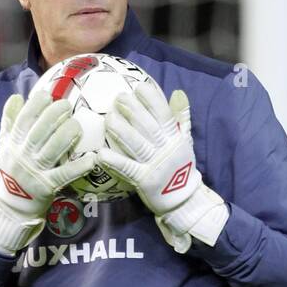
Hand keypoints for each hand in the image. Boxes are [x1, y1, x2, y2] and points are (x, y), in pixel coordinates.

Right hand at [0, 90, 96, 253]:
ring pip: (52, 151)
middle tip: (66, 105)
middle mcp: (23, 157)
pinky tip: (93, 159)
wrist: (13, 205)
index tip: (47, 95)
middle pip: (38, 133)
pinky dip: (79, 167)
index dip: (34, 107)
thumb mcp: (6, 145)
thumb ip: (9, 122)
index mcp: (13, 144)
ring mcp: (36, 172)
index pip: (23, 121)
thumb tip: (16, 97)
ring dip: (66, 136)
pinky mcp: (48, 187)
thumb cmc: (12, 170)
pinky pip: (65, 175)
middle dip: (52, 116)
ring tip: (77, 125)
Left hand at [99, 78, 228, 253]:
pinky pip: (128, 169)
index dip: (152, 100)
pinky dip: (115, 161)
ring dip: (122, 132)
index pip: (164, 115)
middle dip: (134, 111)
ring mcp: (155, 165)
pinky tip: (101, 153)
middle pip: (148, 127)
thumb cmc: (181, 165)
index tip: (139, 87)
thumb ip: (182, 116)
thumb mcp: (185, 139)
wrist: (184, 199)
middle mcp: (165, 149)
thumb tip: (178, 92)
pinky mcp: (144, 181)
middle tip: (119, 97)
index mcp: (175, 137)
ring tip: (109, 119)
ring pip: (137, 145)